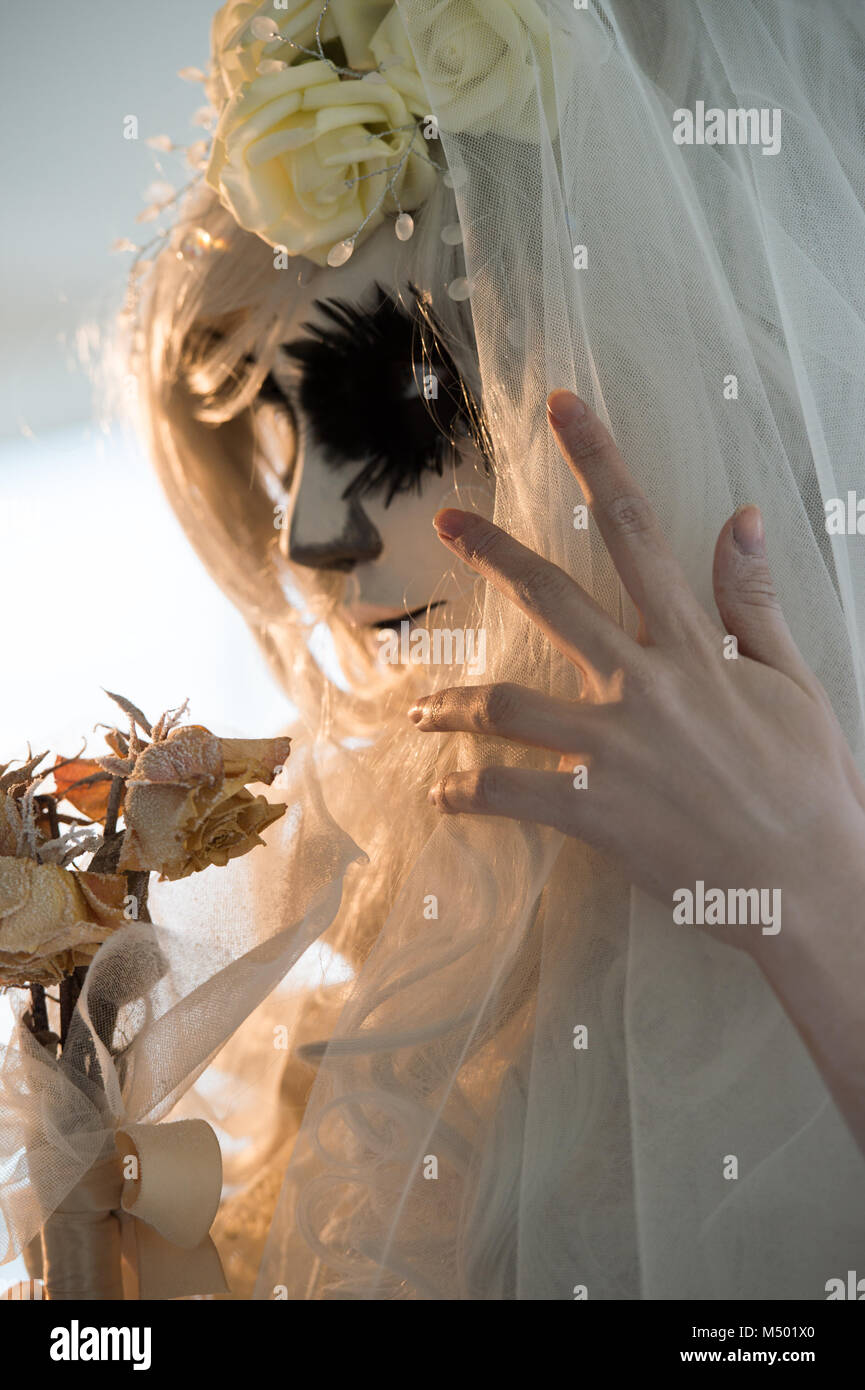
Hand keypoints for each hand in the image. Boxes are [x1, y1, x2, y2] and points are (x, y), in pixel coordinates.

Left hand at [410, 389, 864, 959]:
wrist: (810, 882)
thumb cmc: (810, 782)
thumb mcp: (792, 681)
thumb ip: (753, 599)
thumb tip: (743, 514)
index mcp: (694, 645)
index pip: (639, 532)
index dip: (599, 460)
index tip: (562, 408)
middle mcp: (644, 684)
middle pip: (552, 598)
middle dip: (494, 552)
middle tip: (448, 523)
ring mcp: (614, 749)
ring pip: (508, 704)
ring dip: (453, 700)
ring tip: (419, 705)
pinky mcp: (597, 811)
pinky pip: (511, 792)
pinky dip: (468, 792)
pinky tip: (442, 793)